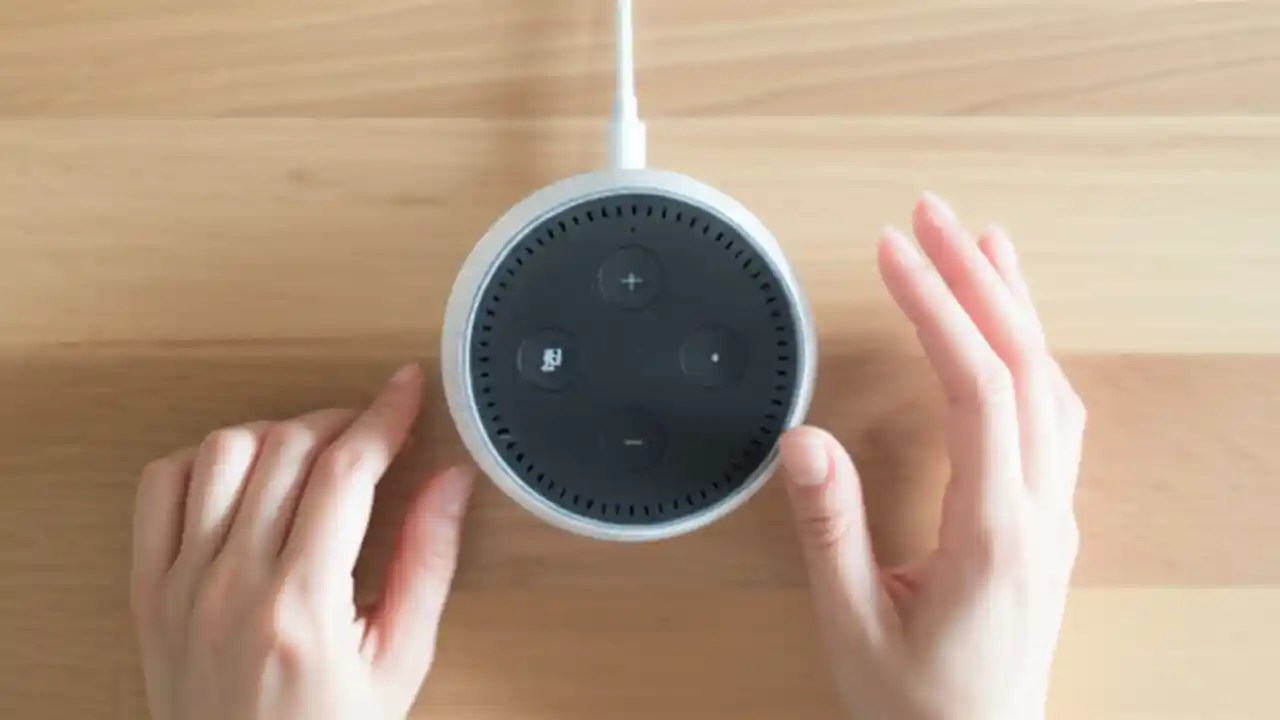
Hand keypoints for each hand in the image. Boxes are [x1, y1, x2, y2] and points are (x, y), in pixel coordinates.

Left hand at [130, 365, 473, 719]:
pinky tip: (241, 480)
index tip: (404, 389)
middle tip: (371, 435)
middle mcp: (233, 587)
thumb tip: (450, 484)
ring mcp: (181, 586)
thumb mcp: (400, 662)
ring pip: (221, 454)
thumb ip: (427, 565)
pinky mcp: (149, 591)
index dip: (383, 416)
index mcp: (303, 607)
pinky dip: (201, 462)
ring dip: (274, 435)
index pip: (346, 473)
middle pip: (286, 450)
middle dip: (340, 422)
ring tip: (310, 457)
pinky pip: (158, 489)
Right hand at [779, 194, 1084, 719]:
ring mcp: (1052, 517)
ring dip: (1013, 306)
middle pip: (1026, 368)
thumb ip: (829, 527)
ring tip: (976, 242)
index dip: (937, 309)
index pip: (978, 391)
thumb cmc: (916, 708)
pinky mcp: (1045, 522)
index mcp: (993, 536)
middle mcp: (1039, 516)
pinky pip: (1054, 415)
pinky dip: (1029, 351)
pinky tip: (1007, 327)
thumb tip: (802, 437)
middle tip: (928, 214)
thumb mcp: (852, 624)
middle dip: (976, 279)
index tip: (894, 251)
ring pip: (1052, 385)